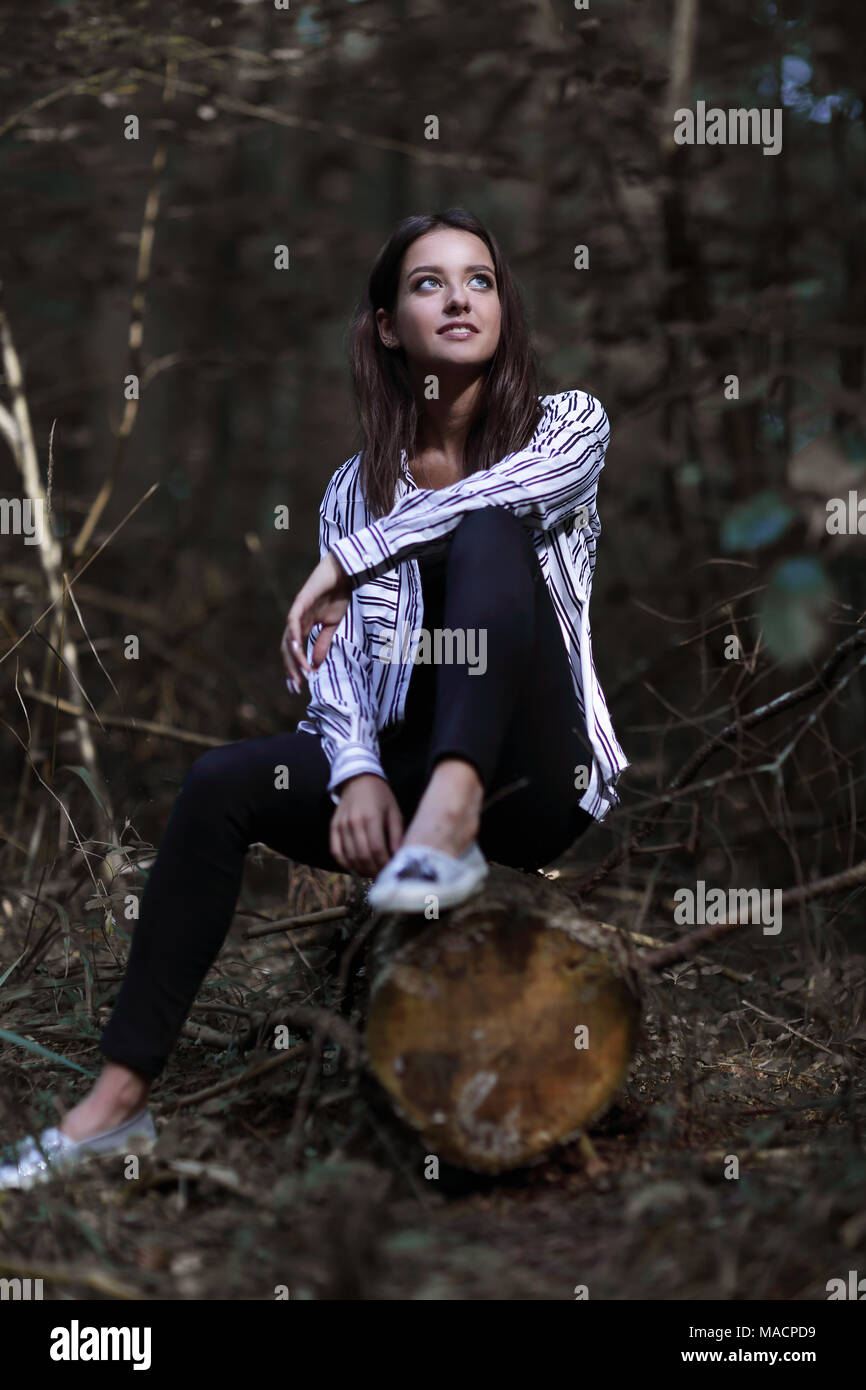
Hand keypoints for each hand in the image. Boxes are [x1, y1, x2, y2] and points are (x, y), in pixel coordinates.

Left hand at [281, 552, 352, 688]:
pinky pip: (293, 622)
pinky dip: (294, 637)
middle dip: (291, 669)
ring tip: (302, 673)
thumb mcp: (332, 626)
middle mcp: (296, 621)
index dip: (295, 668)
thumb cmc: (338, 596)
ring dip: (294, 658)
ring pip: (289, 639)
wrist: (344, 573)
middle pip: (288, 649)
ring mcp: (297, 612)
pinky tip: (298, 650)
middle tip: (296, 686)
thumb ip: (323, 644)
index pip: (294, 651)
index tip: (298, 686)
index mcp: (303, 627)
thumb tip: (316, 665)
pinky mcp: (300, 603)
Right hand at [330, 774, 403, 875]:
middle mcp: (354, 822)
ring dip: (361, 869)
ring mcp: (341, 825)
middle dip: (374, 870)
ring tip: (372, 873)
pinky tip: (356, 867)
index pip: (376, 849)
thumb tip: (399, 857)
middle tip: (383, 875)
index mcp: (371, 817)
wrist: (358, 778)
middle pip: (362, 856)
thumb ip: (397, 835)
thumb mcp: (394, 812)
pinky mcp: (333, 827)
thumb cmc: (381, 796)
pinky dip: (345, 863)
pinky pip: (336, 851)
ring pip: (349, 857)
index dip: (384, 864)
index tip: (391, 871)